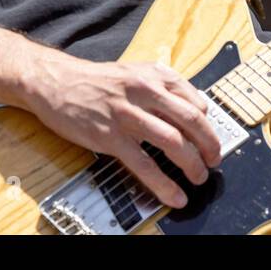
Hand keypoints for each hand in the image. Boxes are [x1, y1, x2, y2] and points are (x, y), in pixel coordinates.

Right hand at [21, 53, 222, 209]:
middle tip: (214, 160)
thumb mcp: (134, 73)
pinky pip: (144, 164)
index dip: (208, 125)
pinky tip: (174, 195)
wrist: (56, 82)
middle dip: (209, 145)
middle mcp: (144, 92)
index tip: (210, 139)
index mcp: (153, 76)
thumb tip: (192, 111)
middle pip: (191, 120)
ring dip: (192, 164)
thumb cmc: (96, 81)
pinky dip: (163, 184)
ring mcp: (127, 115)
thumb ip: (161, 88)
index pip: (194, 101)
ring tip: (198, 178)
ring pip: (172, 141)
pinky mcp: (110, 137)